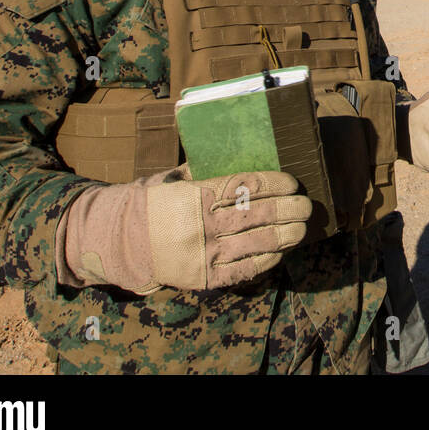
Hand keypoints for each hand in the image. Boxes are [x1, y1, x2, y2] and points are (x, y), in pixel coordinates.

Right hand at [58, 166, 311, 293]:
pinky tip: (279, 252)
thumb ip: (205, 170)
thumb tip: (243, 152)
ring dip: (284, 236)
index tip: (293, 183)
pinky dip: (266, 260)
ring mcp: (203, 254)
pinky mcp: (203, 277)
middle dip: (287, 210)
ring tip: (301, 228)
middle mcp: (201, 225)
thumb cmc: (156, 204)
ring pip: (255, 244)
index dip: (274, 185)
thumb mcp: (175, 179)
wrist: (122, 242)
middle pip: (256, 216)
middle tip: (306, 206)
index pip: (245, 187)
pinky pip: (243, 270)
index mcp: (195, 195)